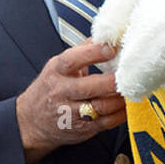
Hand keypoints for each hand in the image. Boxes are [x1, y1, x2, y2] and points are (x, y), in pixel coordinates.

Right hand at [16, 40, 124, 163]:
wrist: (31, 122)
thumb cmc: (50, 89)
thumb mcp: (58, 66)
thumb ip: (82, 51)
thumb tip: (105, 34)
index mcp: (57, 71)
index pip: (73, 59)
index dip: (94, 53)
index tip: (111, 48)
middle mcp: (62, 92)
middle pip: (90, 87)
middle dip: (113, 80)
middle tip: (130, 73)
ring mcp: (71, 113)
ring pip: (101, 106)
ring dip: (121, 98)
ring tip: (132, 89)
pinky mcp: (82, 129)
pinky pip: (107, 122)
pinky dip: (121, 114)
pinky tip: (128, 105)